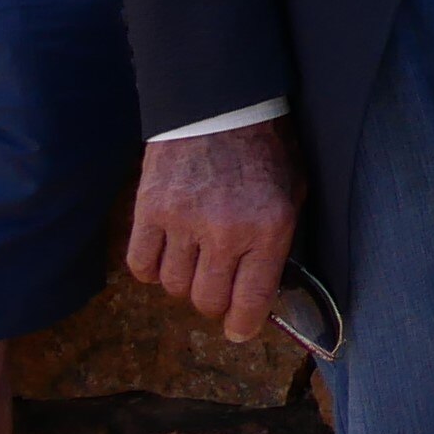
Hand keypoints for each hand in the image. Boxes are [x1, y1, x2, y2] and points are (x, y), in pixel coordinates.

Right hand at [127, 121, 305, 340]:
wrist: (221, 103)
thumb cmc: (264, 149)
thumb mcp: (293, 194)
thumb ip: (279, 244)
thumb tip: (262, 293)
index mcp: (269, 229)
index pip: (250, 302)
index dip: (242, 326)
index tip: (239, 330)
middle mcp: (225, 231)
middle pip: (206, 302)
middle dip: (214, 302)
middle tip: (219, 286)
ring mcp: (183, 221)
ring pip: (173, 287)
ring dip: (184, 281)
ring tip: (197, 258)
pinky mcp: (149, 209)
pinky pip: (141, 266)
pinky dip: (152, 268)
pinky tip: (167, 253)